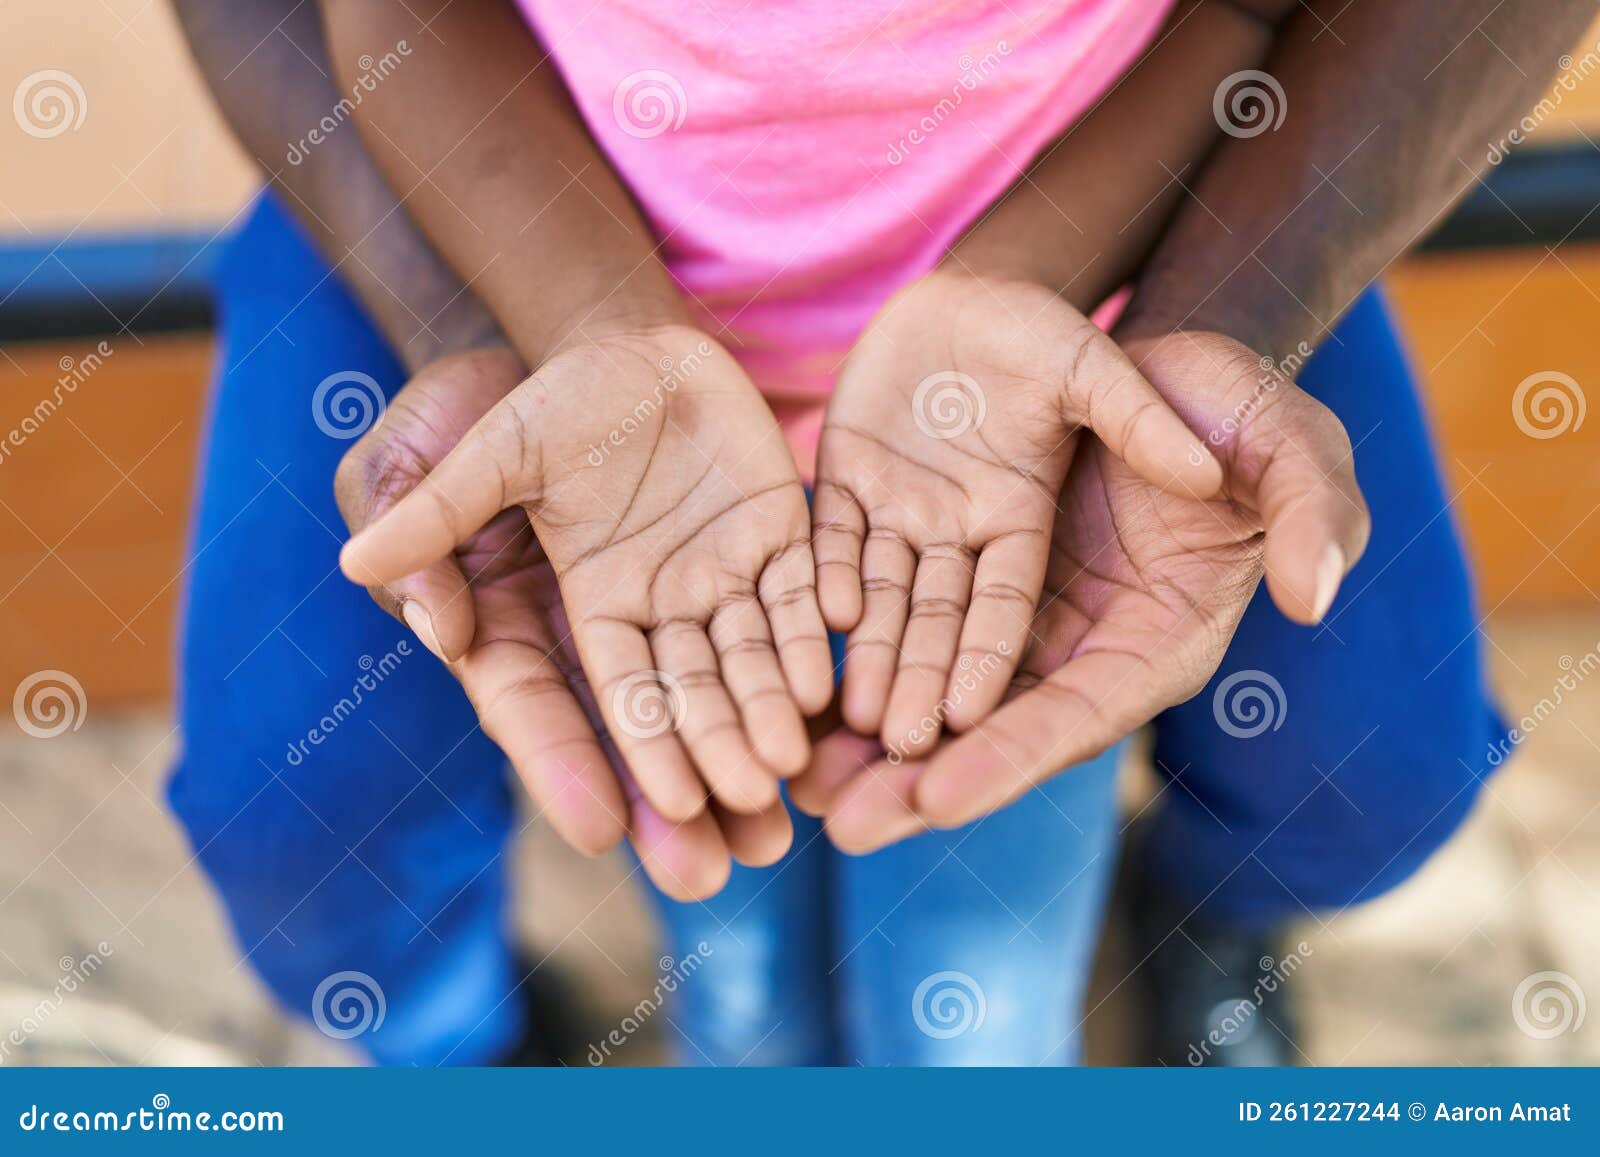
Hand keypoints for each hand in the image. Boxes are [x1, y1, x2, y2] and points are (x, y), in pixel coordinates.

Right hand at [339, 325, 833, 823]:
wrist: (602, 337)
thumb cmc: (508, 398)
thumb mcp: (442, 445)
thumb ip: (419, 510)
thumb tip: (370, 573)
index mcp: (544, 612)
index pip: (552, 706)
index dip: (572, 766)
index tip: (602, 831)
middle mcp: (632, 616)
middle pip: (656, 717)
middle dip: (682, 784)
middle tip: (710, 866)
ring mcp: (704, 582)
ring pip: (731, 673)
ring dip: (751, 733)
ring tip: (777, 794)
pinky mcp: (767, 541)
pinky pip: (789, 605)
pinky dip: (800, 650)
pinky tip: (816, 698)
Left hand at [796, 330, 1369, 851]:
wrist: (1161, 364)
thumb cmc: (1237, 408)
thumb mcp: (1291, 444)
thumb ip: (1312, 515)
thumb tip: (1311, 594)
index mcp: (1155, 638)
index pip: (1079, 714)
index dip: (1010, 758)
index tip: (937, 796)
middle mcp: (1079, 645)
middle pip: (993, 731)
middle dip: (919, 781)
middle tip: (845, 825)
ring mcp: (1018, 615)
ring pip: (936, 692)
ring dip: (870, 740)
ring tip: (799, 779)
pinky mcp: (967, 571)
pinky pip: (905, 626)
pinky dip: (856, 662)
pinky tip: (795, 691)